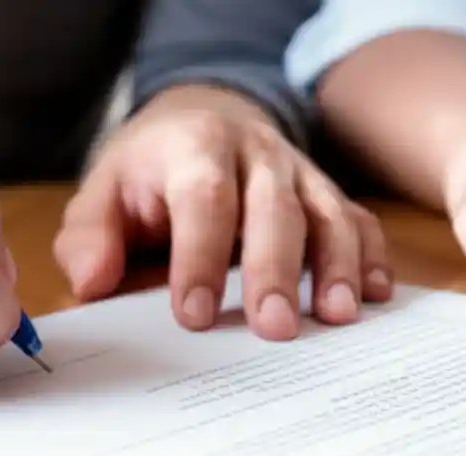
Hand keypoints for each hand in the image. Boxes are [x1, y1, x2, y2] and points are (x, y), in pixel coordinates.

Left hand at [53, 85, 391, 341]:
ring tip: (338, 317)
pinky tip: (375, 297)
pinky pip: (360, 221)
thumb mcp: (105, 191)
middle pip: (275, 208)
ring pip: (328, 214)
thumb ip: (90, 236)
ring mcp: (302, 174)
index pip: (203, 200)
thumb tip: (92, 282)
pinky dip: (372, 258)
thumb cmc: (153, 171)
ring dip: (338, 266)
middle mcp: (257, 155)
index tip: (192, 315)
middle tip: (274, 328)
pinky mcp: (330, 196)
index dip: (199, 257)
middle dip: (275, 270)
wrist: (208, 117)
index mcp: (195, 149)